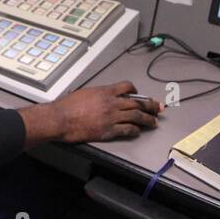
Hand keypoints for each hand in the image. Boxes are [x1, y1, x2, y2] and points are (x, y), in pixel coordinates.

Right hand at [20, 81, 160, 146]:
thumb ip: (98, 94)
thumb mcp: (85, 92)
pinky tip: (138, 131)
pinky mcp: (108, 130)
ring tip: (153, 122)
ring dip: (147, 119)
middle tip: (158, 108)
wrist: (60, 118)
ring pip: (136, 116)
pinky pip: (127, 130)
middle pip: (137, 103)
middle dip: (150, 105)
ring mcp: (111, 117)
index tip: (140, 95)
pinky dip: (135, 130)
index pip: (127, 87)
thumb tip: (103, 95)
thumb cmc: (67, 106)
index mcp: (105, 91)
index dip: (136, 91)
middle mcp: (111, 103)